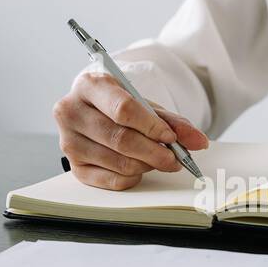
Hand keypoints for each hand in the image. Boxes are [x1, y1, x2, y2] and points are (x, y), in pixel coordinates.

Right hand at [52, 72, 209, 189]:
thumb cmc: (118, 105)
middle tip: (174, 159)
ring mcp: (69, 141)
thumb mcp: (144, 104)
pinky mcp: (75, 166)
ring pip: (118, 162)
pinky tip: (140, 167)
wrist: (93, 110)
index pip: (123, 109)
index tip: (170, 137)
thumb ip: (172, 121)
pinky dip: (133, 177)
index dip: (151, 126)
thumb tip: (198, 141)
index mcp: (89, 86)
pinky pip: (111, 180)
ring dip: (146, 165)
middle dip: (154, 152)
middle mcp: (71, 112)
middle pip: (120, 139)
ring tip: (158, 160)